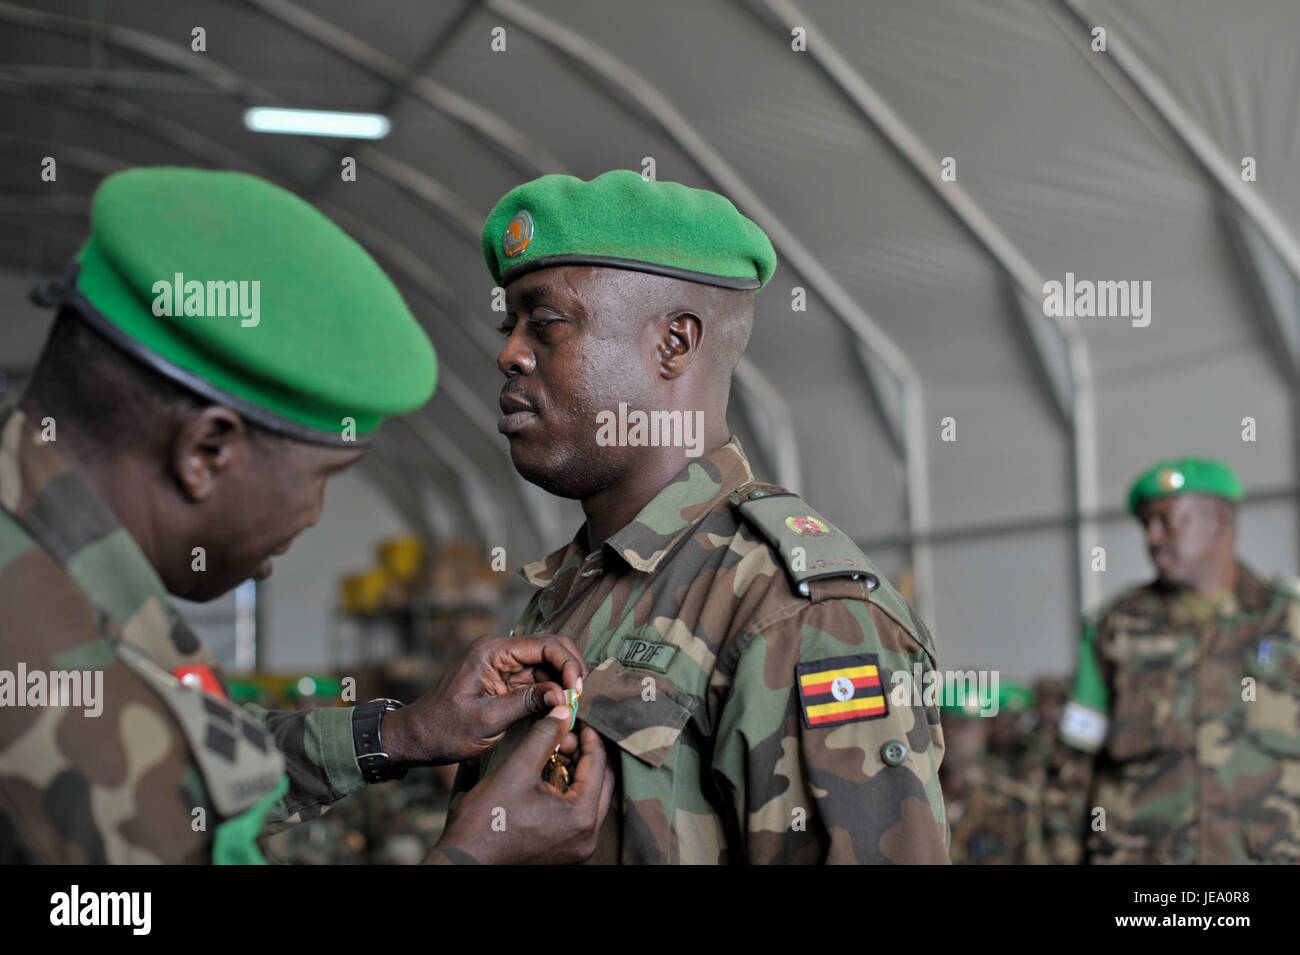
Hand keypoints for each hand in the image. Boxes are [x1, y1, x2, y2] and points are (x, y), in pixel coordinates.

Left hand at [382, 633, 585, 765]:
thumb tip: (563, 696)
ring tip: (571, 707)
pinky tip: (560, 708)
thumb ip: (526, 704)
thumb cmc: (445, 729)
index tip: (576, 691)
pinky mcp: (507, 681)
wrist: (418, 738)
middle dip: (570, 670)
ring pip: (548, 665)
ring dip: (563, 683)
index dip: (567, 664)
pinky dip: (553, 693)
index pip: (545, 644)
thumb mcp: (487, 719)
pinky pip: (538, 680)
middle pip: (551, 649)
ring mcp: (504, 665)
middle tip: (578, 699)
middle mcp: (500, 651)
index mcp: (492, 651)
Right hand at [430, 706, 614, 863]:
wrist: (464, 861)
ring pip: (590, 798)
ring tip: (554, 753)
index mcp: (581, 816)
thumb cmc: (486, 821)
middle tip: (564, 735)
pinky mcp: (566, 852)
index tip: (575, 718)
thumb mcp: (516, 770)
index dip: (587, 735)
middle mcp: (587, 836)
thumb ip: (544, 737)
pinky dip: (569, 793)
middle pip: (601, 781)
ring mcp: (578, 848)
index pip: (598, 764)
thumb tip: (563, 713)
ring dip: (577, 772)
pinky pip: (578, 815)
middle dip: (585, 754)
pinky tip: (549, 777)